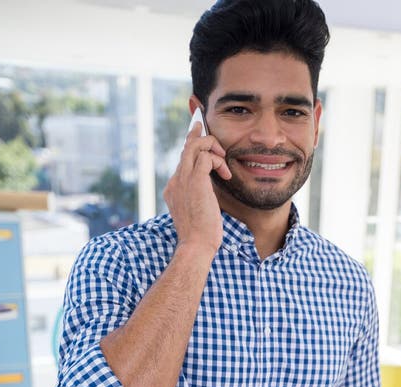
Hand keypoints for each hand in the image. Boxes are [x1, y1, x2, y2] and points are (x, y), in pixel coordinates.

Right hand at [163, 122, 231, 256]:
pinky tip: (226, 174)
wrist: (195, 246)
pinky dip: (218, 161)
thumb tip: (209, 195)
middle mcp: (175, 181)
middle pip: (185, 148)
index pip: (182, 162)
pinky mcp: (195, 181)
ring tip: (223, 158)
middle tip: (205, 126)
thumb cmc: (200, 237)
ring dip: (211, 146)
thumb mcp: (197, 214)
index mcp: (173, 189)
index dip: (191, 149)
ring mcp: (183, 179)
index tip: (199, 140)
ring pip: (194, 146)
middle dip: (197, 135)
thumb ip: (199, 200)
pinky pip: (206, 156)